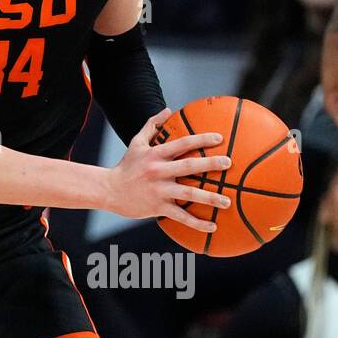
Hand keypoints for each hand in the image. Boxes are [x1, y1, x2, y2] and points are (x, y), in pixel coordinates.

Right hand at [106, 108, 232, 230]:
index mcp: (155, 154)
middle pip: (188, 166)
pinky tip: (213, 226)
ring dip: (210, 198)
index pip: (182, 144)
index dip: (201, 140)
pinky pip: (180, 216)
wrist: (108, 190)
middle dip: (210, 164)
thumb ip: (152, 125)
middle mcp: (158, 171)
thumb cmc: (125, 166)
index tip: (220, 139)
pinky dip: (197, 223)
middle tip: (228, 163)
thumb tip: (167, 110)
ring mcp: (158, 190)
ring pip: (188, 194)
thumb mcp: (136, 143)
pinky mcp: (157, 207)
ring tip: (227, 202)